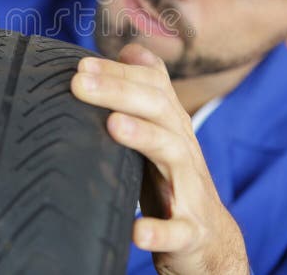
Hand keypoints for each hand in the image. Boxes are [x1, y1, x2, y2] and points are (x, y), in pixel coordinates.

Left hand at [71, 44, 248, 274]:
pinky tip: (138, 230)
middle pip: (158, 109)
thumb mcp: (160, 132)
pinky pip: (178, 230)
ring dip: (144, 137)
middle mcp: (183, 147)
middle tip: (80, 82)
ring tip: (114, 125)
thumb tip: (129, 48)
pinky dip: (160, 230)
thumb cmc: (170, 179)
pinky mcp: (190, 231)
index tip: (80, 65)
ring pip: (173, 154)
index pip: (151, 86)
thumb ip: (144, 92)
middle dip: (120, 91)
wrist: (207, 238)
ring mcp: (189, 188)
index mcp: (171, 124)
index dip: (118, 73)